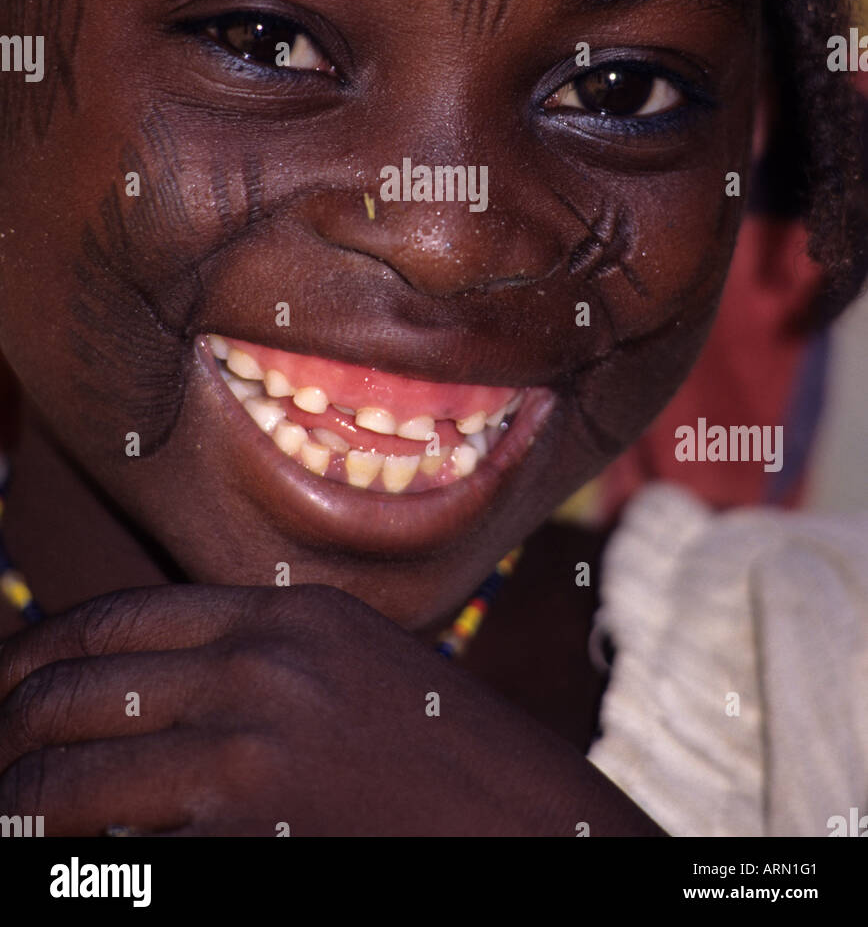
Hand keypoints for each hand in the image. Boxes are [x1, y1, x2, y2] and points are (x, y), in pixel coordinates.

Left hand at [0, 583, 660, 835]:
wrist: (534, 826)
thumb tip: (151, 680)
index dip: (34, 650)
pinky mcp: (250, 837)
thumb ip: (261, 654)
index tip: (2, 683)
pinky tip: (73, 861)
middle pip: (75, 690)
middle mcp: (259, 669)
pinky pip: (119, 853)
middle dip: (6, 731)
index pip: (113, 620)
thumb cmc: (449, 753)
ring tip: (10, 816)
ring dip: (18, 803)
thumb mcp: (356, 663)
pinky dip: (79, 860)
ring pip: (70, 779)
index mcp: (285, 615)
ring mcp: (252, 754)